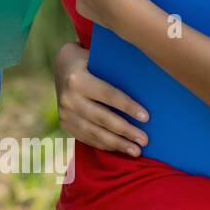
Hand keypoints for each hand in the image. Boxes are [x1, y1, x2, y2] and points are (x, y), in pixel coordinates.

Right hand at [54, 41, 148, 156]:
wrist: (62, 66)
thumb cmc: (91, 61)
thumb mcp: (99, 59)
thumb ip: (116, 72)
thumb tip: (147, 90)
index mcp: (78, 79)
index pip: (107, 95)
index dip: (128, 107)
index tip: (146, 117)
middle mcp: (68, 97)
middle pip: (102, 118)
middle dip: (125, 130)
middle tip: (145, 140)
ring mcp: (64, 113)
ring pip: (94, 132)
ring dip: (117, 143)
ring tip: (136, 151)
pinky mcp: (64, 123)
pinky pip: (86, 137)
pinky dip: (105, 145)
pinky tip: (120, 148)